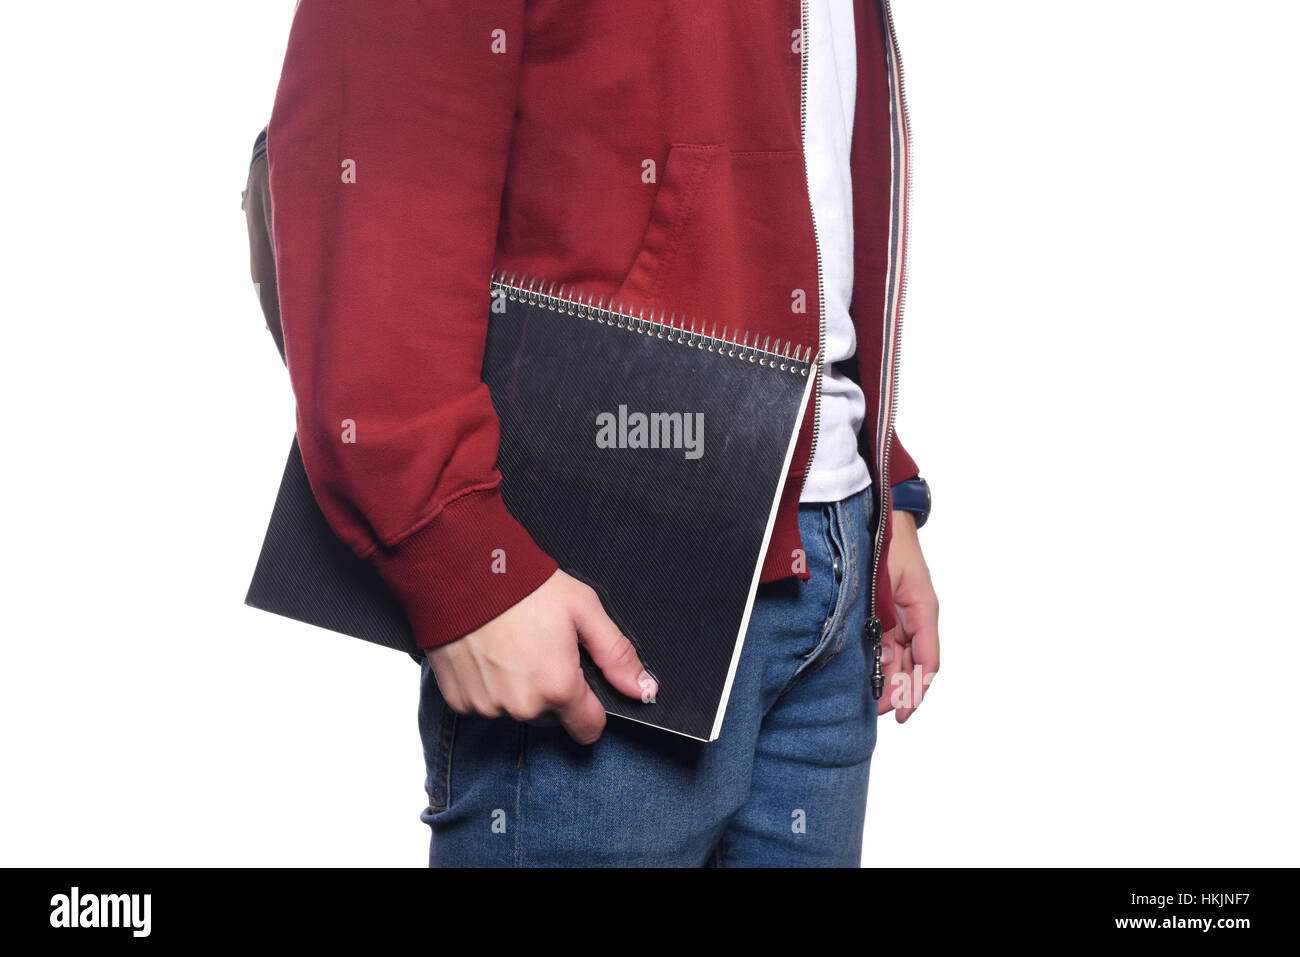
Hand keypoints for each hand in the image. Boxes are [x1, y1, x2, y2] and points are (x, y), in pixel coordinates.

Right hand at [425, 569, 655, 744]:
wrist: (461, 573)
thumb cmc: (524, 587)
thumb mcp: (583, 609)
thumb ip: (616, 654)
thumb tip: (644, 690)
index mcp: (559, 688)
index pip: (589, 729)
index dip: (591, 707)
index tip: (580, 684)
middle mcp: (523, 707)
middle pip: (552, 718)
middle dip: (552, 692)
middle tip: (540, 648)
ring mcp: (489, 707)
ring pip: (517, 711)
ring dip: (519, 689)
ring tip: (511, 647)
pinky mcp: (460, 702)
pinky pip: (485, 705)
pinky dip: (489, 686)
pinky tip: (487, 654)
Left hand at [879, 509, 938, 721]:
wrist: (881, 516)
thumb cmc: (887, 543)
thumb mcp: (886, 581)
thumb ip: (883, 617)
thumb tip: (879, 657)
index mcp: (924, 610)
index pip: (927, 660)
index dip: (917, 690)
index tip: (904, 713)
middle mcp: (916, 617)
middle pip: (913, 665)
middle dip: (899, 691)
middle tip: (882, 712)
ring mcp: (902, 616)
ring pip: (900, 658)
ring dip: (889, 680)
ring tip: (872, 702)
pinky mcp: (887, 613)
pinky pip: (888, 645)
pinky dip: (880, 663)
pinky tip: (868, 677)